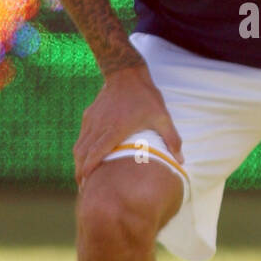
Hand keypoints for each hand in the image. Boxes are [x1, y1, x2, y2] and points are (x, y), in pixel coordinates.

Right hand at [74, 63, 183, 188]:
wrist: (126, 72)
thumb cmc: (146, 96)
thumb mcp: (162, 117)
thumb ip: (172, 139)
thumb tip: (181, 160)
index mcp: (116, 128)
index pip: (96, 153)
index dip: (89, 170)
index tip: (87, 184)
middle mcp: (100, 125)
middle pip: (83, 153)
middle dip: (80, 172)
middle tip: (85, 187)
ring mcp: (92, 120)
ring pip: (79, 146)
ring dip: (79, 163)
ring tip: (83, 177)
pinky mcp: (89, 116)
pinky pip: (82, 137)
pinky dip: (81, 150)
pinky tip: (86, 159)